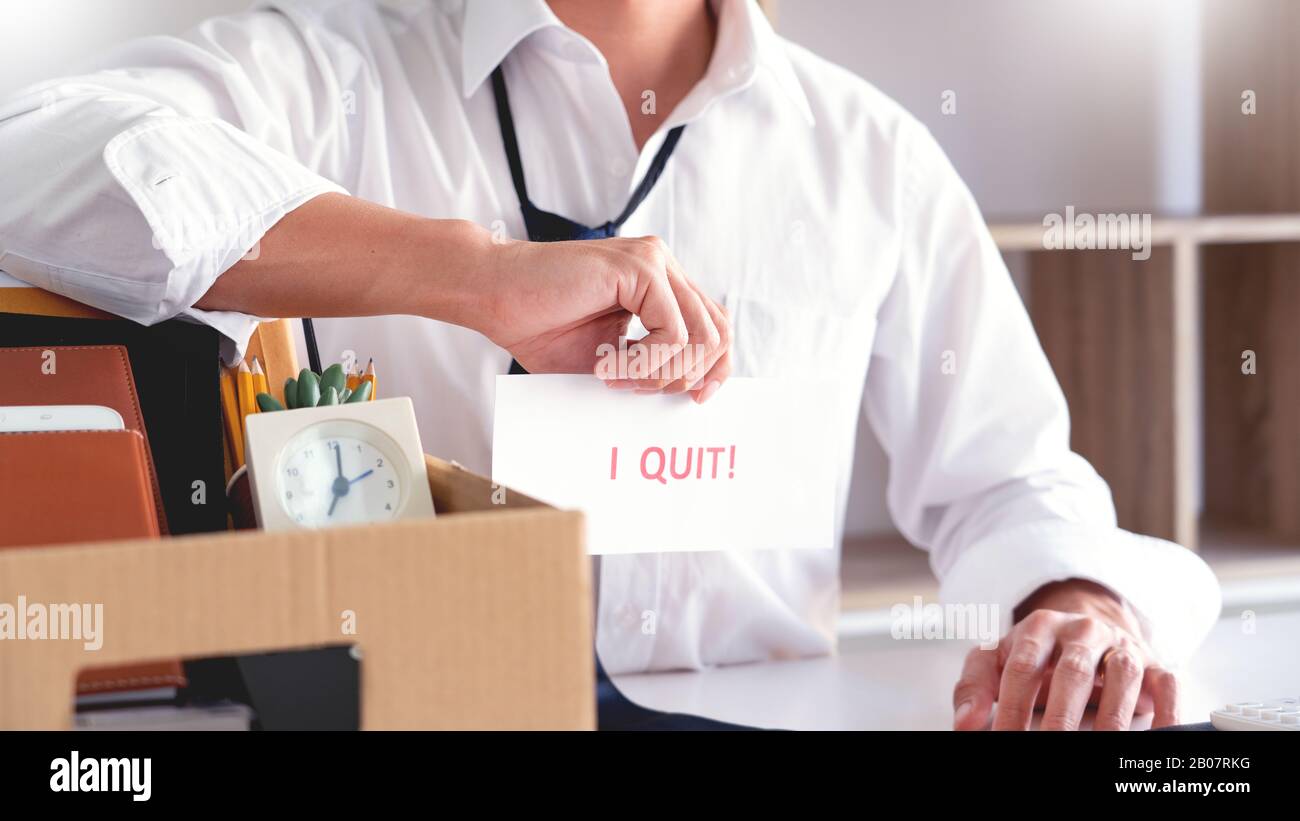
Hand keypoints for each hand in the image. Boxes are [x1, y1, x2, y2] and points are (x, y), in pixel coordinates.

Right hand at [474, 234, 731, 402]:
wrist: (494, 294)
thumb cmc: (539, 324)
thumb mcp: (609, 357)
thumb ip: (648, 365)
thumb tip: (687, 393)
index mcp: (659, 284)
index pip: (713, 325)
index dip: (714, 368)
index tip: (694, 400)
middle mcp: (662, 267)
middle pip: (718, 330)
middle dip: (692, 375)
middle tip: (648, 392)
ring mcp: (654, 263)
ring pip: (700, 336)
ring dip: (660, 373)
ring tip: (618, 378)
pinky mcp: (640, 269)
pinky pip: (672, 334)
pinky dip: (643, 363)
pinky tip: (607, 367)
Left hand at [952, 578, 1178, 730]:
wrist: (1086, 625)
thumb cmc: (1036, 653)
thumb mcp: (997, 660)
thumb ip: (975, 688)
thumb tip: (964, 723)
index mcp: (1039, 627)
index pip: (1022, 668)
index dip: (1013, 707)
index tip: (1005, 739)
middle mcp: (1082, 632)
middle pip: (1071, 672)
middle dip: (1060, 716)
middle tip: (1052, 746)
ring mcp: (1120, 646)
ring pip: (1122, 675)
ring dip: (1112, 717)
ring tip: (1099, 747)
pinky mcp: (1154, 664)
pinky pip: (1166, 684)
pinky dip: (1167, 711)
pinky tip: (1160, 735)